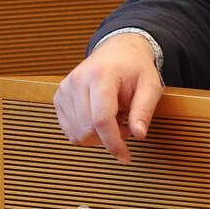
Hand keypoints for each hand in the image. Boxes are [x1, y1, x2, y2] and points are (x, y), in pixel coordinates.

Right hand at [54, 33, 163, 164]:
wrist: (118, 51)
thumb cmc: (136, 68)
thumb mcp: (151, 85)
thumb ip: (144, 110)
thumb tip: (139, 135)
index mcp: (101, 76)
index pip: (101, 119)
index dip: (114, 143)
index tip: (125, 157)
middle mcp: (77, 81)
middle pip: (88, 129)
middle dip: (111, 137)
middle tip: (128, 124)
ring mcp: (64, 90)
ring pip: (77, 134)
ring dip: (99, 136)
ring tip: (117, 118)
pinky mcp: (59, 98)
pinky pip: (70, 130)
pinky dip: (88, 132)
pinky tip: (102, 118)